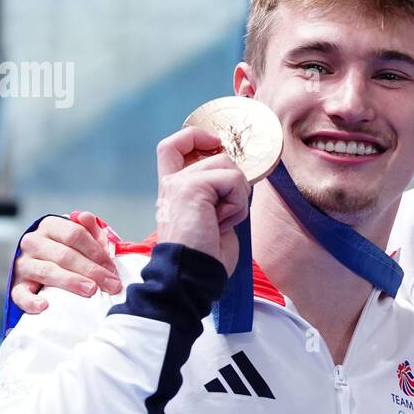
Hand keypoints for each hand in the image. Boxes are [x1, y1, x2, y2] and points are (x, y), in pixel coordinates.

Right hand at [10, 211, 122, 313]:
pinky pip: (20, 294)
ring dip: (71, 282)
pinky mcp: (16, 285)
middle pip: (65, 255)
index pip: (75, 234)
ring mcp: (23, 264)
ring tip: (91, 290)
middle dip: (92, 270)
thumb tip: (87, 218)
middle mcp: (33, 242)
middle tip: (111, 285)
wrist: (40, 263)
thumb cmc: (68, 250)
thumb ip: (90, 230)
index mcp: (50, 226)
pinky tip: (44, 306)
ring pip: (47, 271)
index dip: (97, 251)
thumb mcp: (80, 237)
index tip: (112, 268)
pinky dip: (31, 301)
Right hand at [155, 127, 250, 275]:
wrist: (192, 278)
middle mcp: (172, 182)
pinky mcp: (192, 188)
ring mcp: (180, 183)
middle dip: (236, 183)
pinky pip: (233, 181)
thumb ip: (218, 194)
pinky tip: (223, 223)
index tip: (216, 145)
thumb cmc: (205, 257)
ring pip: (229, 166)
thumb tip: (241, 179)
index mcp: (174, 189)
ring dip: (238, 197)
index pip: (173, 146)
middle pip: (217, 153)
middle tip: (225, 213)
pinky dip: (237, 204)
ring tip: (223, 221)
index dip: (197, 136)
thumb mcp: (214, 218)